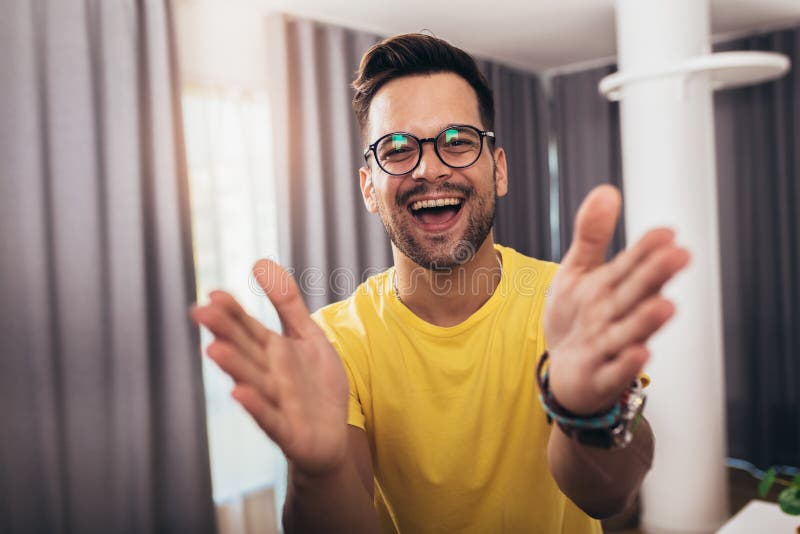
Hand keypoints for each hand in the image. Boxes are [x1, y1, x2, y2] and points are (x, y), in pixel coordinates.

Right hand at [190, 260, 348, 476]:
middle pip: (243, 350)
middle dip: (224, 332)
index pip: (247, 327)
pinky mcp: (287, 430)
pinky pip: (269, 418)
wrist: (332, 437)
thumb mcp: (307, 336)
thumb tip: (259, 260)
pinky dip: (255, 406)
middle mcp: (268, 374)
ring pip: (251, 380)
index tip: (213, 294)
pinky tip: (239, 392)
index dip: (231, 311)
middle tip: (200, 312)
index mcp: (271, 350)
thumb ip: (286, 302)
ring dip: (233, 366)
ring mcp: (275, 402)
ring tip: (213, 348)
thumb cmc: (315, 384)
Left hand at [543, 185, 689, 414]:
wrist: (565, 371)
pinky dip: (626, 365)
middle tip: (679, 255)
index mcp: (613, 287)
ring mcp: (610, 348)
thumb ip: (592, 235)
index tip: (666, 233)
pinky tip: (639, 353)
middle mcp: (617, 315)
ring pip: (630, 332)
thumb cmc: (578, 317)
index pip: (632, 264)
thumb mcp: (578, 271)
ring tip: (666, 305)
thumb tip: (607, 190)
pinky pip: (613, 372)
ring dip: (647, 320)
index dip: (647, 250)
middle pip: (636, 293)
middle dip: (655, 276)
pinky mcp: (599, 378)